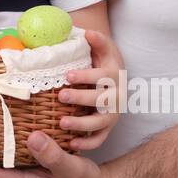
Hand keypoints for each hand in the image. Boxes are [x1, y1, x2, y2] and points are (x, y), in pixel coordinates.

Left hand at [57, 28, 125, 151]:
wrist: (115, 77)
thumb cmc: (103, 60)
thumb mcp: (104, 47)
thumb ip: (97, 40)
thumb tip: (88, 33)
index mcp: (114, 76)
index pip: (102, 76)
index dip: (86, 76)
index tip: (68, 75)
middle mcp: (116, 96)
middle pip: (101, 100)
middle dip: (81, 98)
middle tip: (61, 95)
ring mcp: (113, 114)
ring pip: (100, 122)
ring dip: (82, 124)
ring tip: (62, 123)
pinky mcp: (108, 127)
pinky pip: (100, 139)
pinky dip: (88, 144)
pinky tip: (72, 145)